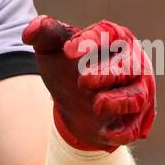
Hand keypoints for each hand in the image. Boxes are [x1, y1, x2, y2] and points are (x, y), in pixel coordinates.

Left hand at [21, 15, 155, 152]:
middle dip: (107, 73)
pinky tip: (104, 133)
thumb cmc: (67, 65)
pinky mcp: (132, 121)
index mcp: (114, 39)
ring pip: (136, 97)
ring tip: (96, 105)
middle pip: (128, 66)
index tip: (67, 51)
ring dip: (118, 101)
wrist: (72, 102)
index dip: (90, 41)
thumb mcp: (52, 47)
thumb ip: (44, 33)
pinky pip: (133, 128)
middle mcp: (131, 64)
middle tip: (82, 80)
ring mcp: (135, 93)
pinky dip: (122, 132)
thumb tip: (28, 31)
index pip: (108, 34)